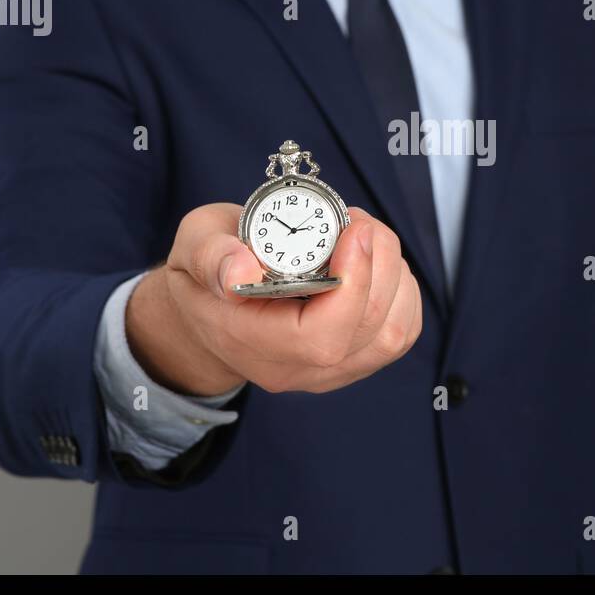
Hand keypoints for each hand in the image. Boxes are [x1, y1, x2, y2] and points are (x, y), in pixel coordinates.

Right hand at [126, 203, 422, 396]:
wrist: (211, 310)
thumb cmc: (204, 272)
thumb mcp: (193, 248)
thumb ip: (211, 256)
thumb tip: (241, 268)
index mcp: (252, 343)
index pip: (321, 338)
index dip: (353, 284)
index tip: (353, 231)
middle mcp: (296, 369)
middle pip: (368, 332)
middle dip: (379, 265)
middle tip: (358, 221)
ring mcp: (328, 372)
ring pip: (392, 334)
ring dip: (394, 276)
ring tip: (366, 237)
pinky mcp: (353, 361)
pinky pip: (399, 333)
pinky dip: (402, 292)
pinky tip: (377, 262)